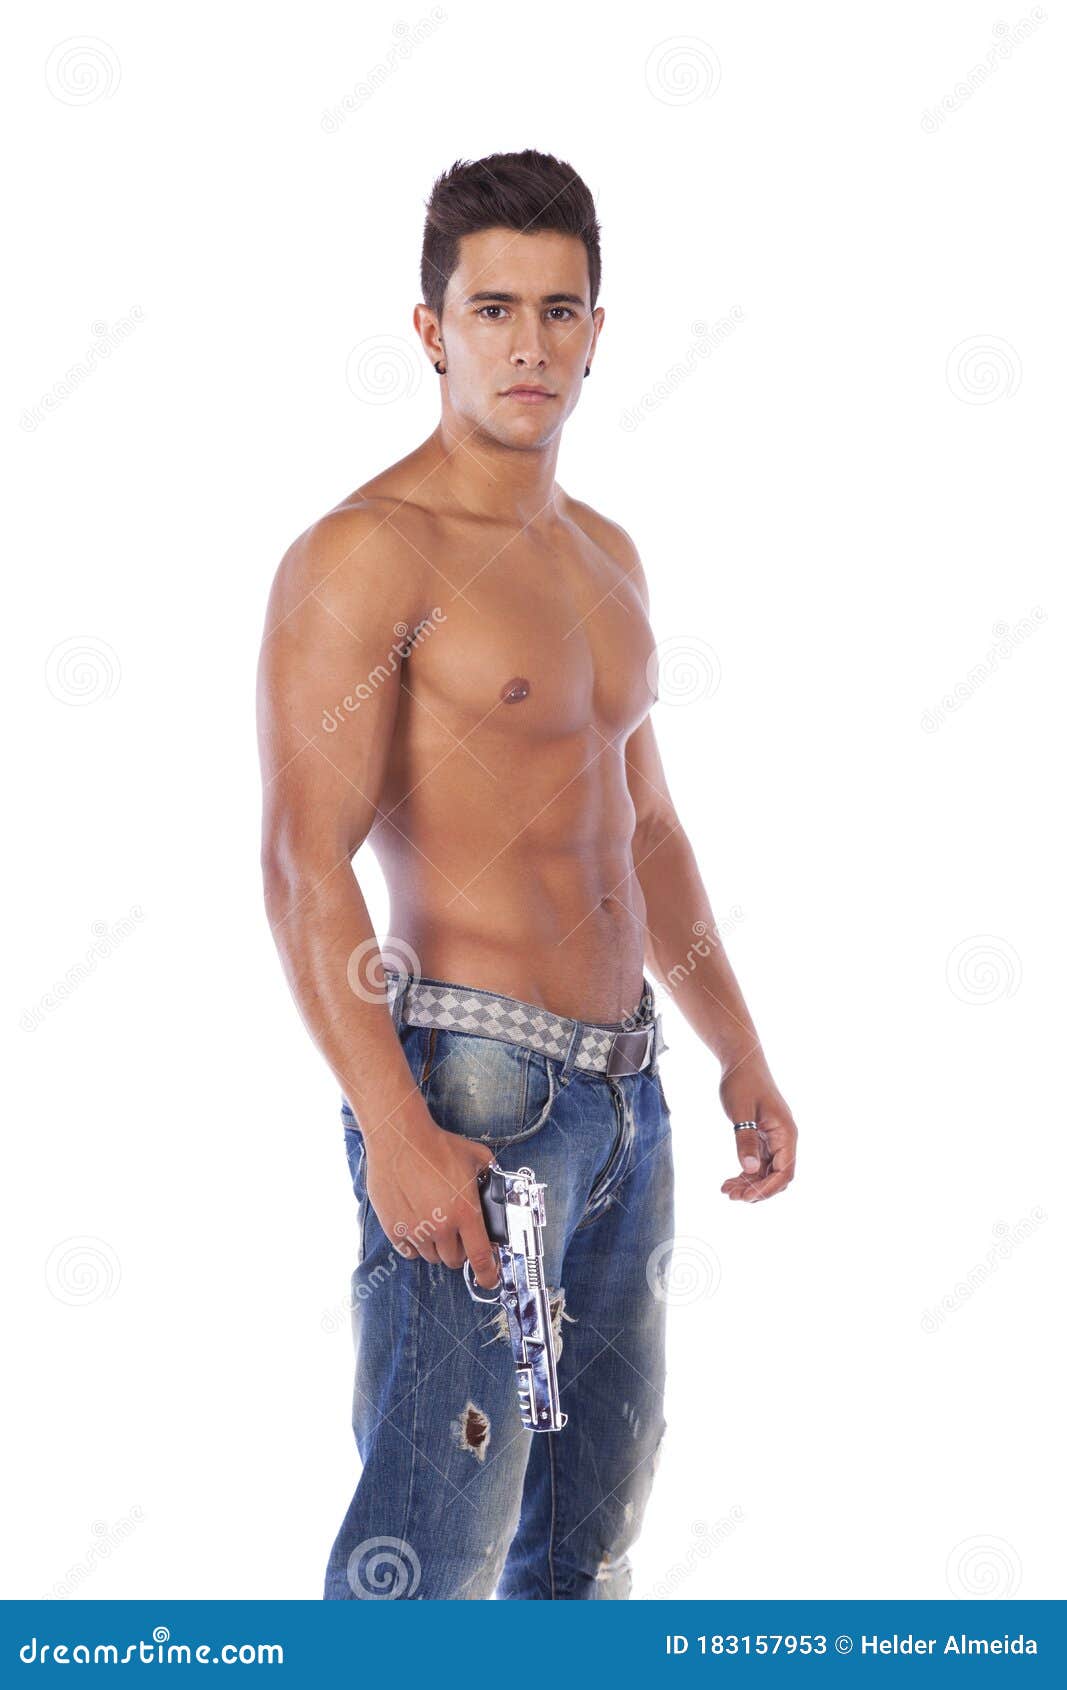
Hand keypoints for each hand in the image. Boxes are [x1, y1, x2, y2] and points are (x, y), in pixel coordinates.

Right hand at [364, 1113, 500, 1287]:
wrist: (400, 1139)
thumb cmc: (437, 1145)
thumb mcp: (476, 1157)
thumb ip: (491, 1174)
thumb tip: (496, 1183)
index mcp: (465, 1213)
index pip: (481, 1257)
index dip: (488, 1274)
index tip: (490, 1279)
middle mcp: (441, 1227)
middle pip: (454, 1260)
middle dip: (460, 1251)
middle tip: (458, 1233)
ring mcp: (416, 1230)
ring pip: (431, 1257)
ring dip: (437, 1247)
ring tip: (435, 1222)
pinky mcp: (394, 1228)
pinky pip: (408, 1251)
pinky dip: (415, 1245)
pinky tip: (417, 1225)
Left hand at [719, 1059, 797, 1202]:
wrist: (741, 1062)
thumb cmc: (742, 1083)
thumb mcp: (741, 1111)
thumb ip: (745, 1140)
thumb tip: (750, 1169)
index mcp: (785, 1133)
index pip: (785, 1171)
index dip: (767, 1188)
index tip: (746, 1197)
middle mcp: (784, 1139)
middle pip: (777, 1176)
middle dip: (756, 1190)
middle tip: (731, 1195)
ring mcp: (774, 1139)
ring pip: (767, 1172)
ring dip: (749, 1184)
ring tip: (726, 1190)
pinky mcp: (763, 1138)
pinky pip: (759, 1163)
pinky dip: (746, 1173)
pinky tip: (730, 1181)